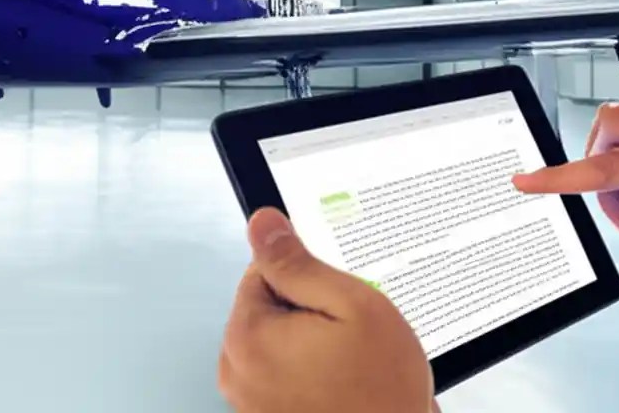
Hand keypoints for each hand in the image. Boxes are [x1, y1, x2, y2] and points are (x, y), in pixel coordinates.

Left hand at [218, 208, 436, 412]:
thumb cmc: (381, 393)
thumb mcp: (352, 306)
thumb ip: (299, 262)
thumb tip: (262, 223)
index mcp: (248, 336)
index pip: (261, 272)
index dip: (306, 280)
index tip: (333, 302)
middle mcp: (236, 372)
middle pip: (266, 309)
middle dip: (306, 313)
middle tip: (348, 337)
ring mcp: (248, 401)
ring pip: (276, 343)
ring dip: (308, 345)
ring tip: (348, 365)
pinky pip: (281, 376)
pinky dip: (308, 374)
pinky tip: (341, 385)